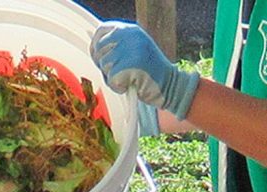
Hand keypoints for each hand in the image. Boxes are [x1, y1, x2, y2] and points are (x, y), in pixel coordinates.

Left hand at [90, 21, 198, 135]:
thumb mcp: (134, 50)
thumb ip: (117, 46)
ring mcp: (131, 49)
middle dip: (105, 66)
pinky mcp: (131, 65)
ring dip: (113, 78)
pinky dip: (119, 87)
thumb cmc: (149, 72)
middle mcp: (130, 35)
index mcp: (130, 30)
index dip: (96, 47)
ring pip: (104, 66)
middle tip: (120, 73)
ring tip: (130, 78)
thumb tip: (94, 49)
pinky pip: (112, 79)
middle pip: (99, 51)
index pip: (101, 32)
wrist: (171, 86)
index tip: (99, 58)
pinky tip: (132, 85)